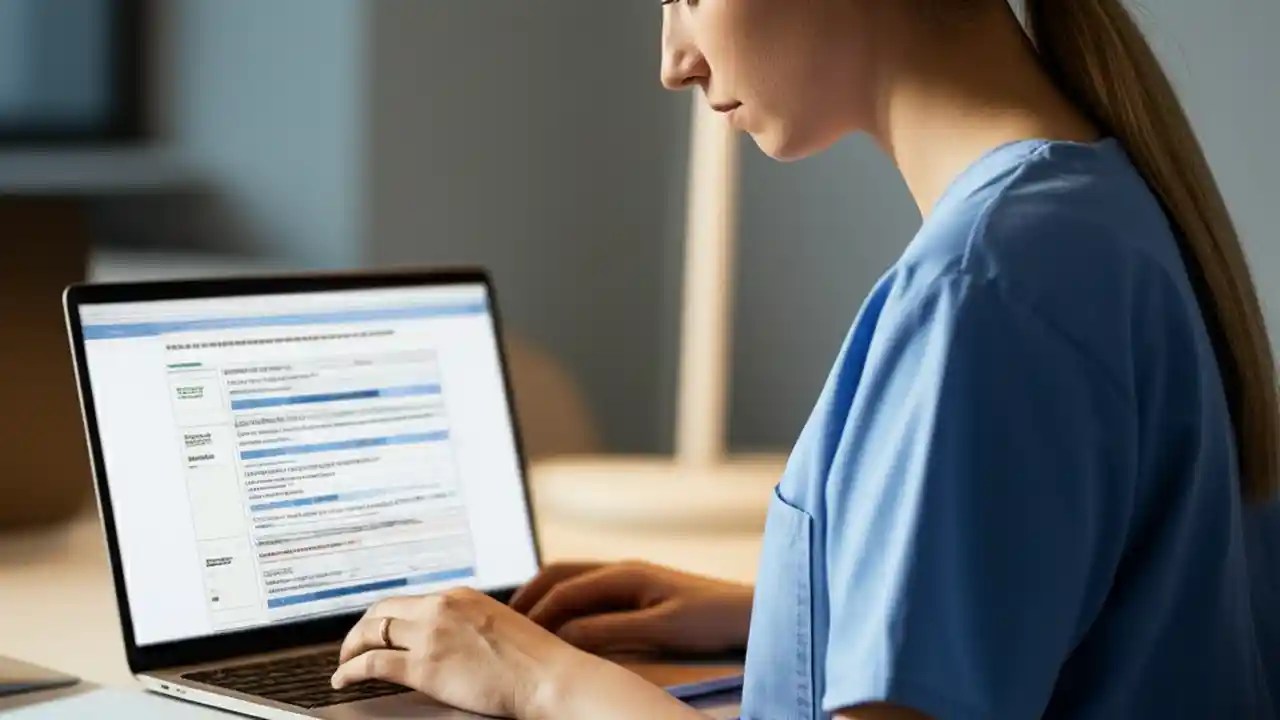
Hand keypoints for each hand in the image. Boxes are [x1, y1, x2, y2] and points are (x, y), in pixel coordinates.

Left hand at [332, 587, 583, 717]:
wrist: (545, 676)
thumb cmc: (533, 660)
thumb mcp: (498, 624)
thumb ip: (469, 625)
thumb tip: (453, 639)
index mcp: (459, 596)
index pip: (408, 601)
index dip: (385, 617)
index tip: (378, 630)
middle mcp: (440, 608)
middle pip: (381, 610)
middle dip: (361, 628)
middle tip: (353, 645)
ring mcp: (430, 635)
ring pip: (370, 633)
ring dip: (349, 649)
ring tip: (343, 664)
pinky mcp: (424, 666)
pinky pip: (372, 664)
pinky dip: (349, 670)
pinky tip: (343, 680)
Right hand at [511, 561, 753, 654]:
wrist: (752, 612)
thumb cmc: (712, 618)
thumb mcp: (660, 627)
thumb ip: (611, 630)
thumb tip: (564, 635)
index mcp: (626, 573)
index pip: (565, 589)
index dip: (536, 612)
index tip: (511, 634)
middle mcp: (623, 569)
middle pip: (560, 573)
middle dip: (528, 594)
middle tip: (501, 621)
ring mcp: (630, 579)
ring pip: (572, 580)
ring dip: (543, 597)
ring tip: (520, 623)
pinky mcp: (638, 592)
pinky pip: (589, 592)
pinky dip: (564, 604)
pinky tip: (558, 624)